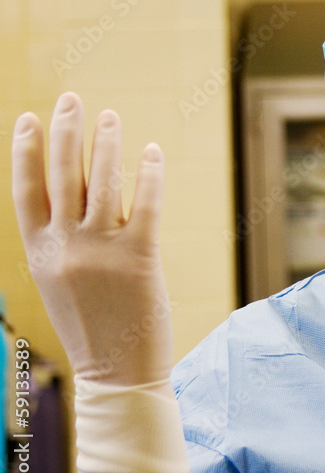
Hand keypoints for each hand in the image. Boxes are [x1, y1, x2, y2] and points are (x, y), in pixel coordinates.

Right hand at [11, 92, 172, 385]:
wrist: (118, 374)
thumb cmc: (93, 328)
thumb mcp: (60, 284)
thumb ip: (61, 243)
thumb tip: (76, 200)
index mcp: (39, 253)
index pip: (25, 191)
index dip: (25, 151)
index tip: (28, 117)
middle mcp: (65, 247)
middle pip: (61, 176)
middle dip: (64, 132)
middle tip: (70, 99)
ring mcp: (101, 251)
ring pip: (102, 182)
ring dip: (106, 144)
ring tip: (111, 117)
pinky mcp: (140, 258)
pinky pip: (146, 203)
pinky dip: (149, 173)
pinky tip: (151, 152)